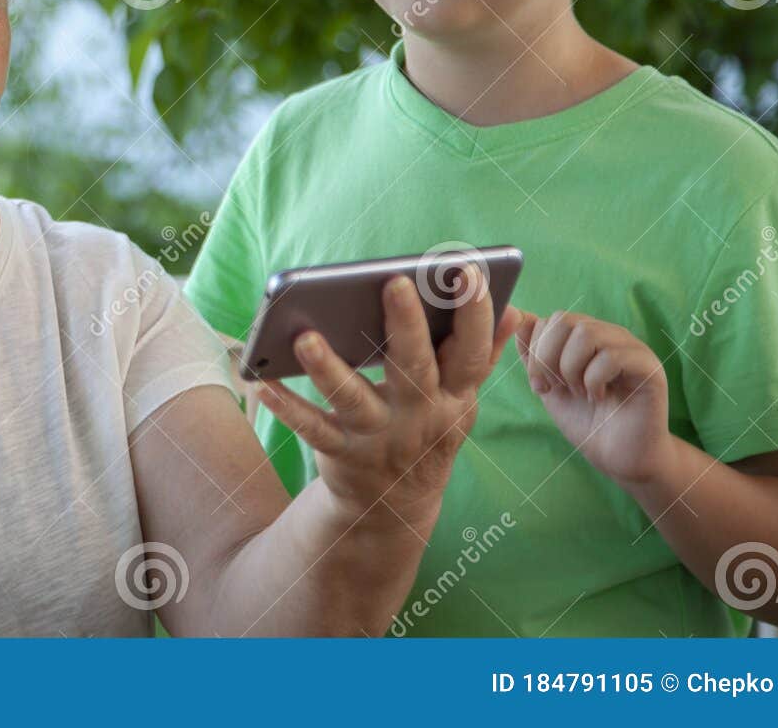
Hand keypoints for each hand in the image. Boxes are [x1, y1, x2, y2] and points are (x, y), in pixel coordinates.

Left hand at [248, 267, 521, 523]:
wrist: (396, 506)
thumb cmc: (428, 430)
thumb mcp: (461, 399)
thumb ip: (482, 354)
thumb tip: (515, 311)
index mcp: (455, 397)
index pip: (472, 354)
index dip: (475, 315)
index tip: (467, 271)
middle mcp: (420, 416)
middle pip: (414, 368)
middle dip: (406, 326)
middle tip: (393, 282)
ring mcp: (379, 437)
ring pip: (353, 399)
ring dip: (328, 369)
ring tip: (305, 336)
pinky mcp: (342, 453)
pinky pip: (312, 428)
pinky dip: (287, 407)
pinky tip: (262, 381)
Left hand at [513, 310, 670, 485]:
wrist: (618, 457)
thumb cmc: (585, 420)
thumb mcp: (548, 385)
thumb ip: (533, 354)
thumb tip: (518, 316)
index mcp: (587, 337)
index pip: (551, 320)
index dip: (535, 351)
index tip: (540, 385)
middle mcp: (610, 335)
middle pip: (564, 320)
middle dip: (547, 358)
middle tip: (556, 388)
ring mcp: (631, 349)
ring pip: (586, 334)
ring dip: (571, 369)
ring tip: (579, 392)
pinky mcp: (649, 368)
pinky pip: (612, 357)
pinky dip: (593, 380)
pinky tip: (598, 397)